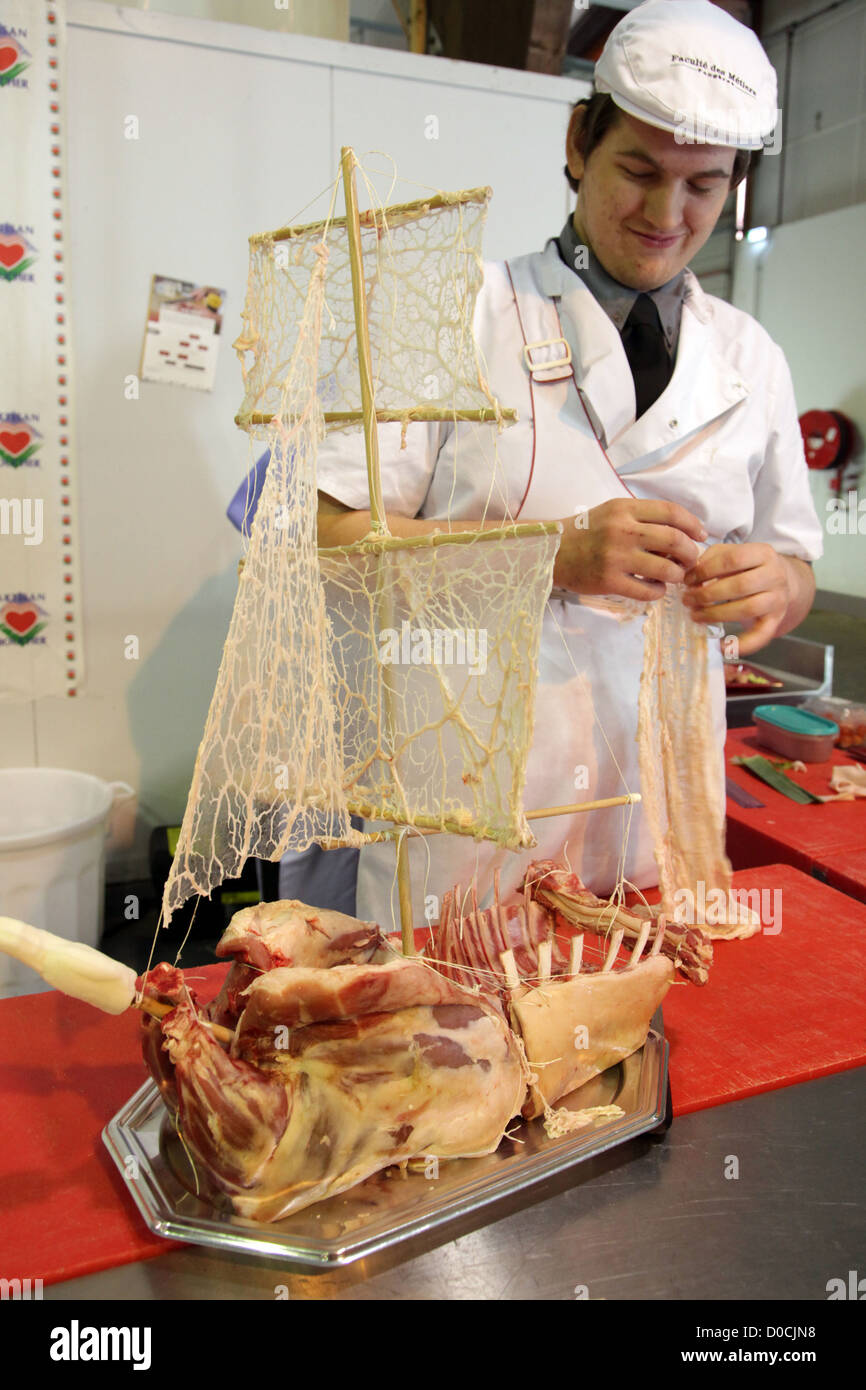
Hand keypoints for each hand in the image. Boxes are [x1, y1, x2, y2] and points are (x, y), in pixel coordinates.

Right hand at [554, 498, 706, 599]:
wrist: (554, 552)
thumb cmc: (587, 532)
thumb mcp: (614, 512)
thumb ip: (644, 518)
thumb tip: (682, 533)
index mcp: (625, 509)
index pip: (671, 513)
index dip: (693, 524)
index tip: (701, 535)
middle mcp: (623, 531)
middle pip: (675, 541)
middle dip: (690, 553)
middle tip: (690, 560)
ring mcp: (616, 557)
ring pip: (666, 569)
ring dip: (676, 575)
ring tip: (673, 576)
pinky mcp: (610, 581)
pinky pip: (648, 591)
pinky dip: (658, 592)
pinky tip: (654, 588)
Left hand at [682, 542, 794, 654]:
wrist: (781, 581)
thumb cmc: (747, 567)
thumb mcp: (732, 554)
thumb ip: (710, 559)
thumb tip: (690, 577)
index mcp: (763, 553)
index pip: (732, 559)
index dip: (706, 570)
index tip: (687, 580)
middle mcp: (775, 575)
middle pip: (739, 585)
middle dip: (708, 595)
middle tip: (687, 600)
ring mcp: (778, 598)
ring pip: (747, 609)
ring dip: (717, 615)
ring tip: (696, 616)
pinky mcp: (777, 619)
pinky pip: (761, 635)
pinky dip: (742, 644)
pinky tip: (722, 647)